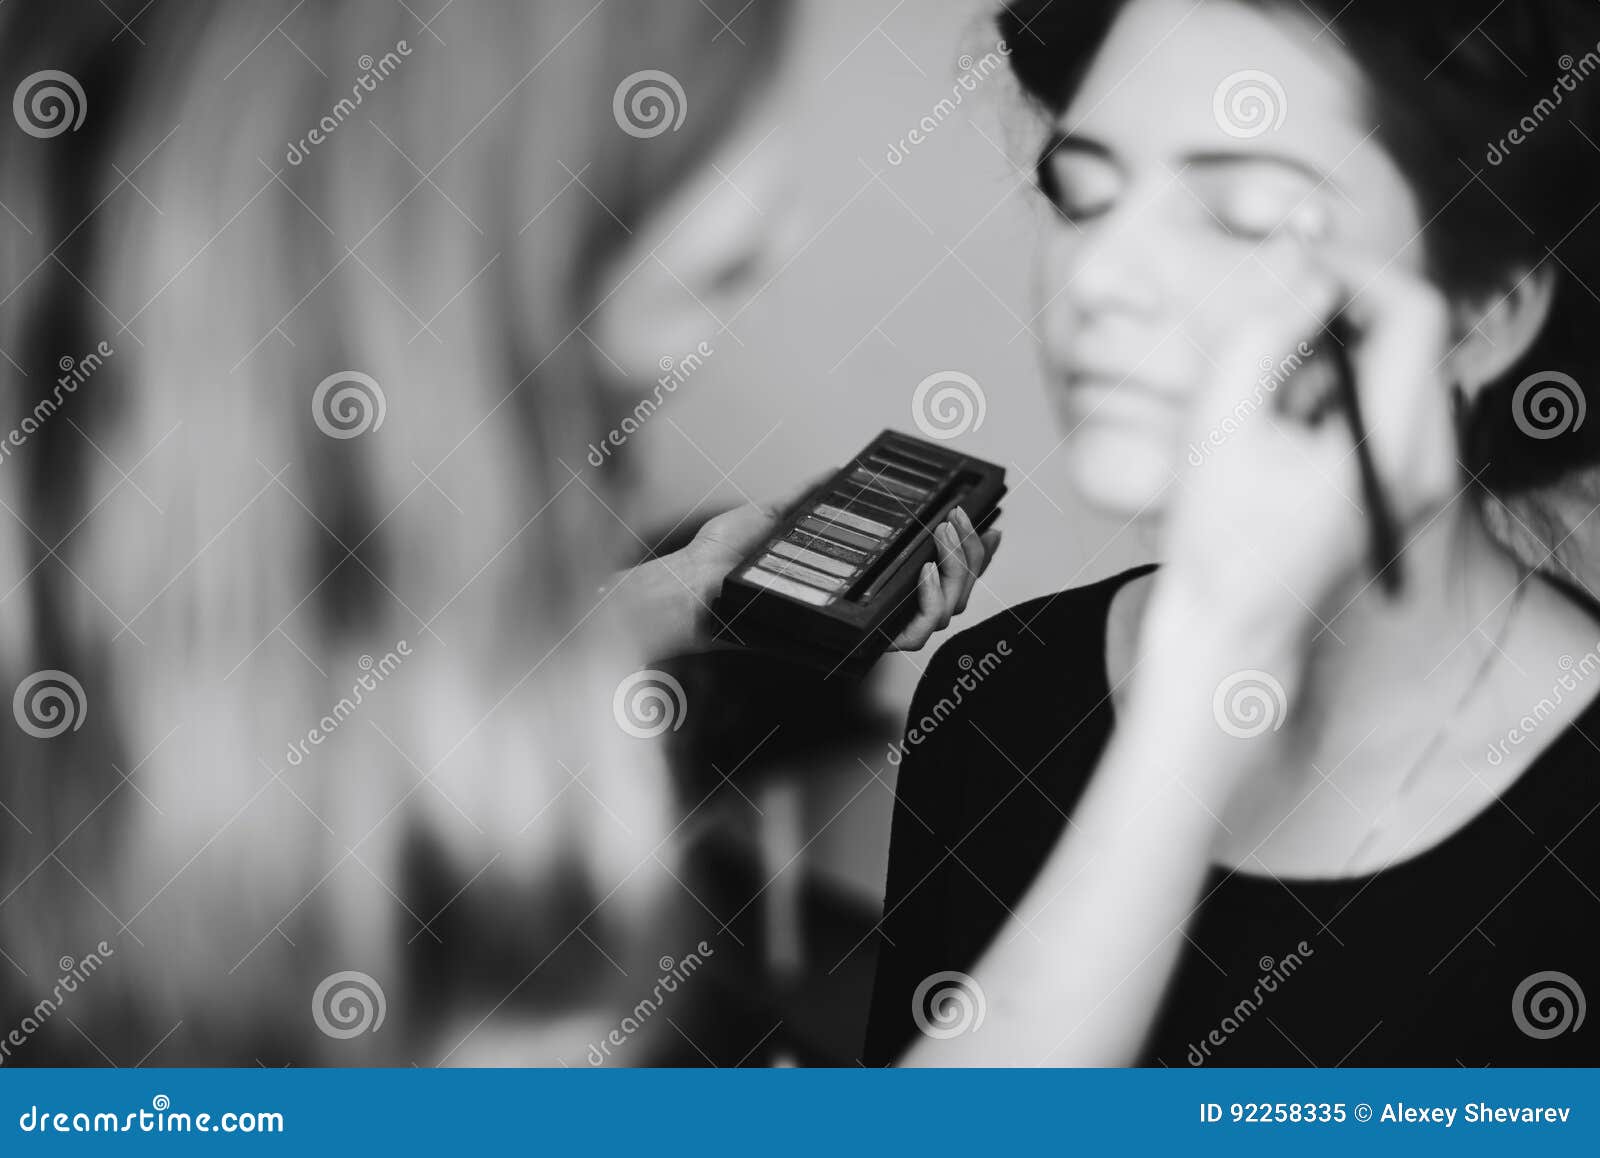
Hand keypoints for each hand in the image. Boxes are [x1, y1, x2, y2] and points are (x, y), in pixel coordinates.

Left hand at [679, 488, 1001, 650]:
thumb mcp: (771, 517)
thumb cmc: (721, 563)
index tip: (990, 522)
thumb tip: (836, 472)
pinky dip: (932, 603)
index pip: (931, 574)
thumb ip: (808, 497)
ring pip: (943, 617)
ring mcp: (865, 633)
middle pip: (951, 596)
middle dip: (972, 556)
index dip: (970, 554)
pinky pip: (912, 637)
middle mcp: (868, 613)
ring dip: (961, 574)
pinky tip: (929, 570)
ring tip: (948, 537)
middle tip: (962, 520)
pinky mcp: (854, 648)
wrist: (690, 588)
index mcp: (859, 586)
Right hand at [1157, 239, 1459, 641]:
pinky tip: (1285, 419)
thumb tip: (1311, 275)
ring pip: (1402, 365)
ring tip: (1271, 381)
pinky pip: (1389, 404)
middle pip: (1416, 335)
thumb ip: (1265, 335)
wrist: (1229, 629)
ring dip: (1341, 349)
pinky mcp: (1404, 485)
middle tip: (1275, 309)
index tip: (1297, 270)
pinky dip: (1341, 386)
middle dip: (1347, 308)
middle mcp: (1428, 461)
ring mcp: (1423, 477)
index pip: (1416, 312)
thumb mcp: (1219, 423)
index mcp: (1393, 444)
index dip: (1356, 273)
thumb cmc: (1214, 540)